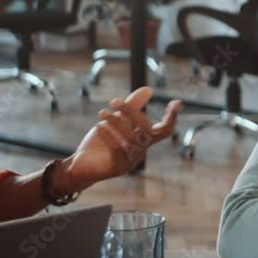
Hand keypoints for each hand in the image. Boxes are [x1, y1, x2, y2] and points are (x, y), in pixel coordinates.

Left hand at [58, 87, 181, 193]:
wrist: (81, 165)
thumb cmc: (101, 143)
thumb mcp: (116, 121)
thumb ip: (132, 106)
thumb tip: (149, 89)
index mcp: (144, 140)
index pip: (164, 130)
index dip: (171, 117)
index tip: (176, 103)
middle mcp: (141, 151)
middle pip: (147, 131)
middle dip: (131, 112)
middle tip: (115, 101)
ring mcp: (131, 161)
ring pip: (131, 139)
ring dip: (116, 122)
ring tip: (102, 112)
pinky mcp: (118, 168)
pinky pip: (118, 149)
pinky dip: (109, 135)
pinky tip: (99, 126)